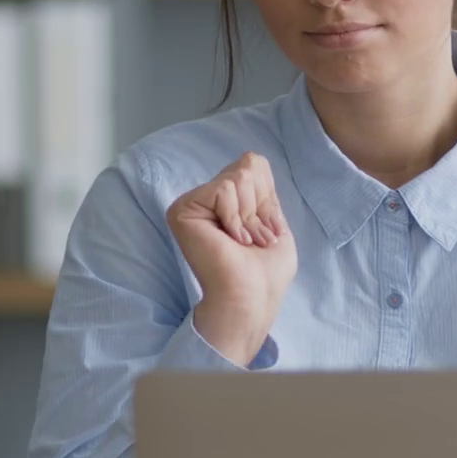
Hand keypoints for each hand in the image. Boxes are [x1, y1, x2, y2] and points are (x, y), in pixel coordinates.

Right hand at [165, 152, 297, 364]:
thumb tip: (251, 160)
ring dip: (252, 216)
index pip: (255, 166)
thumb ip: (262, 191)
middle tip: (256, 239)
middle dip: (262, 206)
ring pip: (238, 177)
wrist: (251, 297)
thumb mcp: (273, 221)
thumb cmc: (266, 272)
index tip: (268, 231)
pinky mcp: (183, 210)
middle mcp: (205, 200)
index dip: (268, 197)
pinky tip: (232, 241)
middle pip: (248, 167)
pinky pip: (224, 189)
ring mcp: (192, 205)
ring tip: (246, 243)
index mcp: (226, 203)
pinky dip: (237, 218)